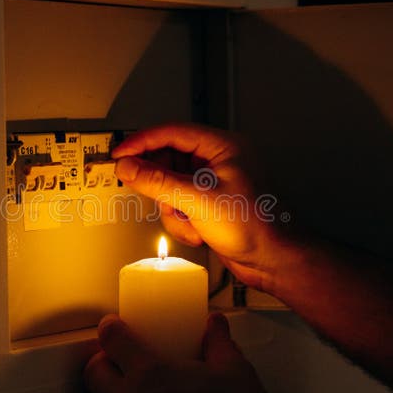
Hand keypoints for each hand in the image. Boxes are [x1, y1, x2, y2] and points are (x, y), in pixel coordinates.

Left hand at [78, 312, 285, 392]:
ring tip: (111, 389)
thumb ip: (217, 339)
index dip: (109, 328)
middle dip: (100, 360)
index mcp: (151, 374)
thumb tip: (214, 323)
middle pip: (93, 373)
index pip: (111, 341)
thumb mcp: (232, 365)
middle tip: (115, 355)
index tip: (113, 326)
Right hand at [112, 123, 282, 288]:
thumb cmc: (254, 225)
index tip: (120, 153)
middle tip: (149, 193)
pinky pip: (178, 205)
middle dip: (161, 185)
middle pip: (168, 160)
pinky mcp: (208, 204)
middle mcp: (218, 161)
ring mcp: (212, 184)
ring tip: (189, 221)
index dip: (142, 141)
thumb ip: (158, 181)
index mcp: (223, 146)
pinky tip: (198, 232)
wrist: (271, 260)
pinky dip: (181, 221)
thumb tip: (129, 166)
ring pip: (169, 186)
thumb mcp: (198, 199)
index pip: (172, 132)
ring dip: (173, 209)